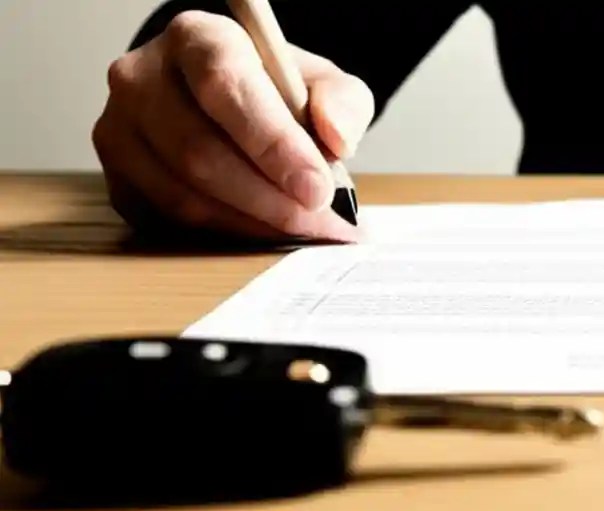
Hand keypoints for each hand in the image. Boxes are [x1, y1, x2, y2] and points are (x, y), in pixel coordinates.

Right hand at [92, 10, 373, 241]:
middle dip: (270, 199)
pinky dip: (226, 233)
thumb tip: (336, 138)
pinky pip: (170, 218)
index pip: (225, 85)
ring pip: (182, 194)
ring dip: (252, 223)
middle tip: (321, 222)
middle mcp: (142, 77)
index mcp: (197, 38)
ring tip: (305, 231)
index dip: (273, 143)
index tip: (317, 188)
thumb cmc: (273, 91)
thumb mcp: (321, 82)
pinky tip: (265, 231)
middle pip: (199, 151)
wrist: (226, 103)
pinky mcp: (117, 175)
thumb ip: (342, 103)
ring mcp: (119, 128)